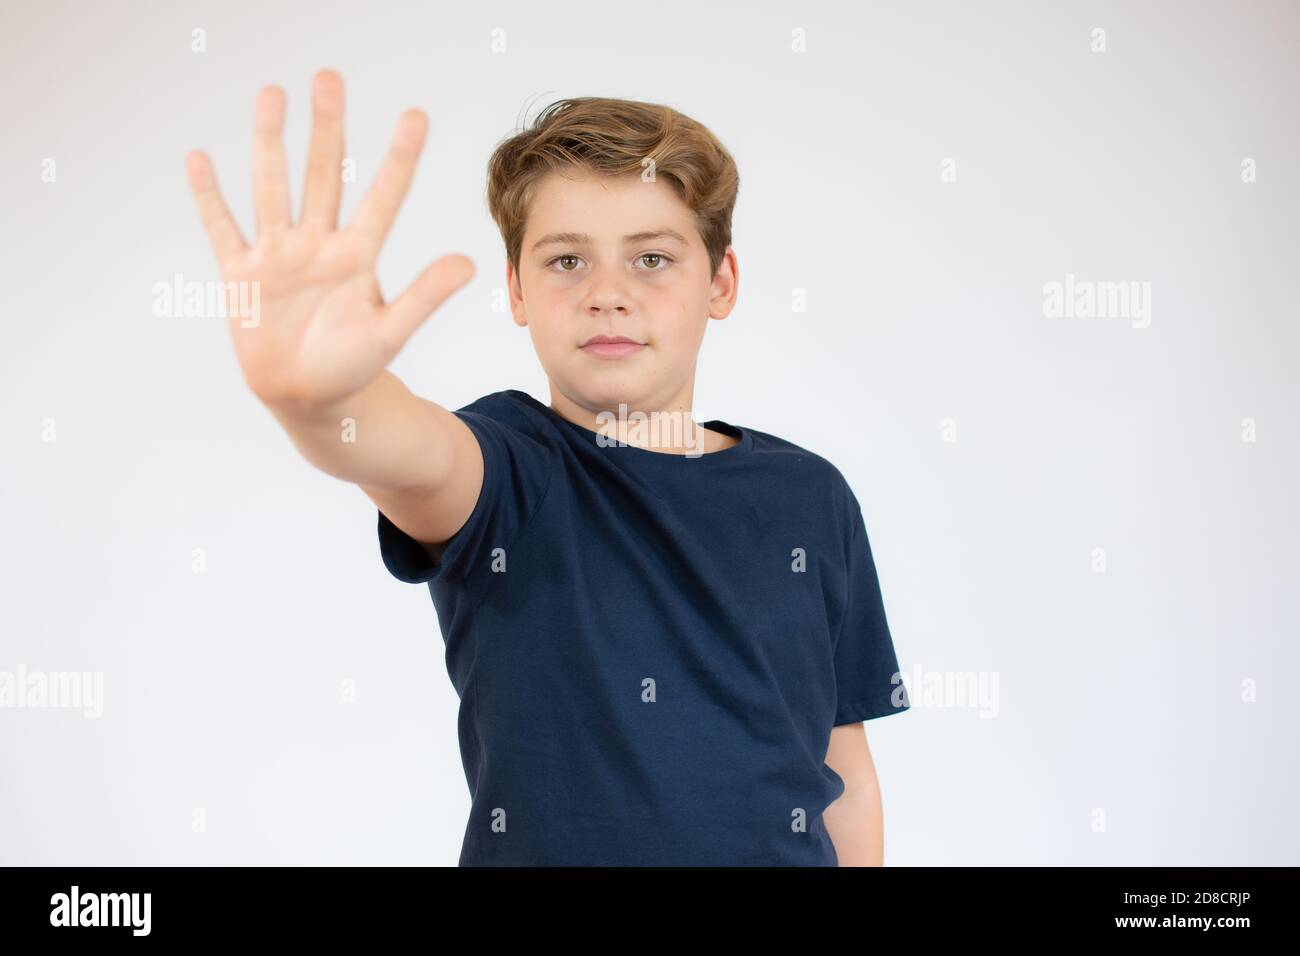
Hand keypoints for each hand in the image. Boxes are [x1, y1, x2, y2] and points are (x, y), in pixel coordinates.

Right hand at [185, 69, 473, 409]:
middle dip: (328, 128)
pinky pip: (222, 229)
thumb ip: (425, 296)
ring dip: (271, 143)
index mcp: (358, 256)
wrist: (308, 398)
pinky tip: (198, 160)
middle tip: (330, 78)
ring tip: (272, 95)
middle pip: (324, 175)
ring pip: (273, 187)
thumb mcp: (391, 332)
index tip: (416, 116)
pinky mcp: (242, 274)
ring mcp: (279, 255)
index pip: (383, 198)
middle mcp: (319, 244)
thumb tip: (470, 263)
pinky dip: (210, 198)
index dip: (398, 159)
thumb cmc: (353, 365)